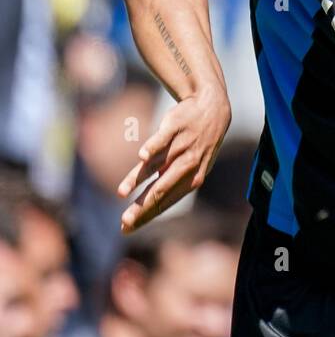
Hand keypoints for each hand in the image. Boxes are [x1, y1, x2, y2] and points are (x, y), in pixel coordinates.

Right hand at [116, 87, 230, 231]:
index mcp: (190, 180)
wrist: (211, 108)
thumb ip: (166, 185)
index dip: (145, 216)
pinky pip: (163, 139)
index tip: (126, 228)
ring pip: (157, 166)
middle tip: (125, 221)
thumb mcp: (188, 168)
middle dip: (142, 207)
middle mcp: (187, 166)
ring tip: (121, 193)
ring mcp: (181, 146)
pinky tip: (142, 157)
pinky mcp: (175, 127)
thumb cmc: (194, 144)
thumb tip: (143, 209)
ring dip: (138, 179)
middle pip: (161, 190)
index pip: (164, 203)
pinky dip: (153, 147)